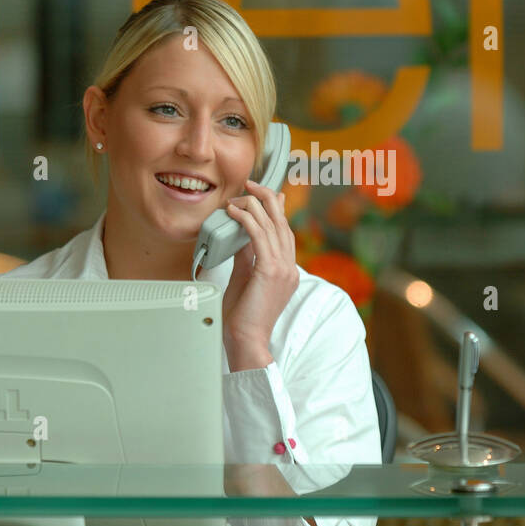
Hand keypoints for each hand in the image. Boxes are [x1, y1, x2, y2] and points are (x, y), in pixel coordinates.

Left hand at [221, 179, 298, 370]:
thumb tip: (241, 237)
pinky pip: (259, 236)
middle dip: (266, 199)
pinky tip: (235, 212)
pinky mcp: (270, 271)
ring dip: (253, 206)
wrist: (247, 341)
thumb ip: (247, 257)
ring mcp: (283, 269)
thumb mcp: (245, 279)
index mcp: (287, 271)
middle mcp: (289, 268)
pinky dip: (247, 220)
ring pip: (272, 226)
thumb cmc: (243, 318)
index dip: (276, 209)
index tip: (268, 193)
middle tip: (251, 184)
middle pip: (282, 223)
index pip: (285, 232)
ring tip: (238, 196)